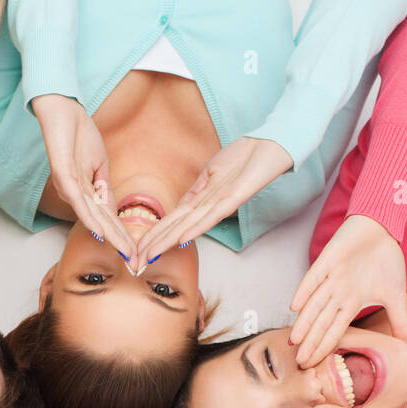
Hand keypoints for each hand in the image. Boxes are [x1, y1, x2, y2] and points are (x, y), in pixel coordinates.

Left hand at [30, 94, 133, 262]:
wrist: (62, 111)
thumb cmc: (78, 135)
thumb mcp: (100, 166)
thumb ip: (105, 190)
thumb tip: (114, 212)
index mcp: (86, 194)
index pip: (108, 220)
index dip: (123, 237)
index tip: (137, 254)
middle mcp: (76, 196)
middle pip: (102, 224)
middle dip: (120, 243)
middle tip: (135, 263)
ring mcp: (69, 187)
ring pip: (92, 217)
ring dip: (110, 235)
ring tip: (125, 251)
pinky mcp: (63, 175)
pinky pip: (78, 201)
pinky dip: (89, 217)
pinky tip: (99, 231)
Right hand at [132, 137, 293, 268]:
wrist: (270, 145)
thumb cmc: (243, 157)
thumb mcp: (211, 173)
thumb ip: (194, 192)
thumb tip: (178, 208)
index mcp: (202, 201)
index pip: (172, 221)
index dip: (154, 235)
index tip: (136, 250)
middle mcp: (210, 206)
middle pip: (176, 228)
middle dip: (155, 244)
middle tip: (136, 262)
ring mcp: (221, 203)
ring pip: (189, 225)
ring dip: (168, 241)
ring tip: (150, 255)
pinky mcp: (235, 197)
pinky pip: (213, 215)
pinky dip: (196, 227)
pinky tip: (183, 239)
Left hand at [289, 215, 406, 366]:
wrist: (382, 230)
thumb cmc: (386, 262)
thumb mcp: (396, 297)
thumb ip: (400, 323)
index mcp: (350, 305)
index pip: (334, 332)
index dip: (324, 348)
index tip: (313, 367)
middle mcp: (337, 295)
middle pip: (321, 323)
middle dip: (310, 343)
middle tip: (299, 363)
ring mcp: (331, 278)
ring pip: (314, 304)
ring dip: (304, 322)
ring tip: (294, 340)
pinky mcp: (327, 260)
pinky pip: (313, 277)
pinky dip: (304, 290)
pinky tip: (294, 305)